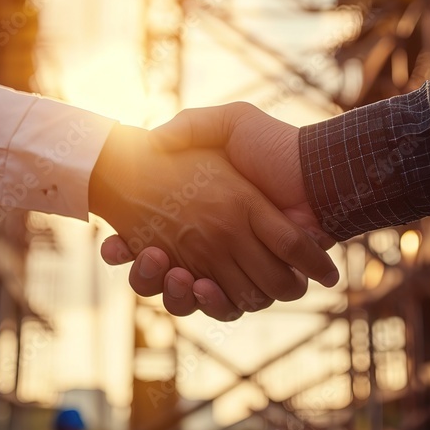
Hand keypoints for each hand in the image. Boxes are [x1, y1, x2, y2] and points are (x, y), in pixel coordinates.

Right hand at [90, 123, 336, 318]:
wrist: (316, 172)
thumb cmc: (273, 147)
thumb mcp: (229, 124)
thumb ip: (190, 126)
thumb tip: (151, 141)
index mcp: (196, 218)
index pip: (145, 242)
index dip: (122, 250)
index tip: (113, 244)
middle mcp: (210, 248)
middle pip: (159, 279)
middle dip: (143, 275)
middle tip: (145, 255)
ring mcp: (232, 269)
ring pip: (185, 299)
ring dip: (169, 292)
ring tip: (172, 271)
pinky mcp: (255, 283)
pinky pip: (224, 306)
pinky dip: (206, 302)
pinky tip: (196, 281)